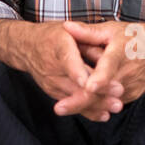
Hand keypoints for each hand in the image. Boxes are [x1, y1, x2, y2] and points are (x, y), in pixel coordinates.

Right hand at [0, 20, 122, 120]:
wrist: (25, 47)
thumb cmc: (53, 36)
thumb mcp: (69, 29)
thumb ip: (87, 38)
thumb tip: (106, 52)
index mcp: (58, 47)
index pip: (69, 62)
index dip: (79, 74)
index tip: (92, 83)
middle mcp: (52, 68)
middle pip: (76, 84)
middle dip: (98, 91)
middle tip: (119, 94)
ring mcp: (51, 83)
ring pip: (75, 97)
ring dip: (97, 103)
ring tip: (116, 106)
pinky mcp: (53, 92)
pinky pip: (72, 104)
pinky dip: (88, 110)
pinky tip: (104, 114)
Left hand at [62, 19, 144, 112]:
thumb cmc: (137, 37)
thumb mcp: (114, 29)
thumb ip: (89, 31)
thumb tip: (66, 26)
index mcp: (121, 53)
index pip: (110, 67)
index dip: (101, 78)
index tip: (89, 86)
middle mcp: (127, 74)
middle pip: (102, 92)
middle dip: (80, 101)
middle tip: (59, 108)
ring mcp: (129, 88)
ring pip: (104, 101)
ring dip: (83, 106)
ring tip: (62, 108)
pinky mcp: (130, 96)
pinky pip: (109, 103)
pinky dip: (94, 105)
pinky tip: (76, 106)